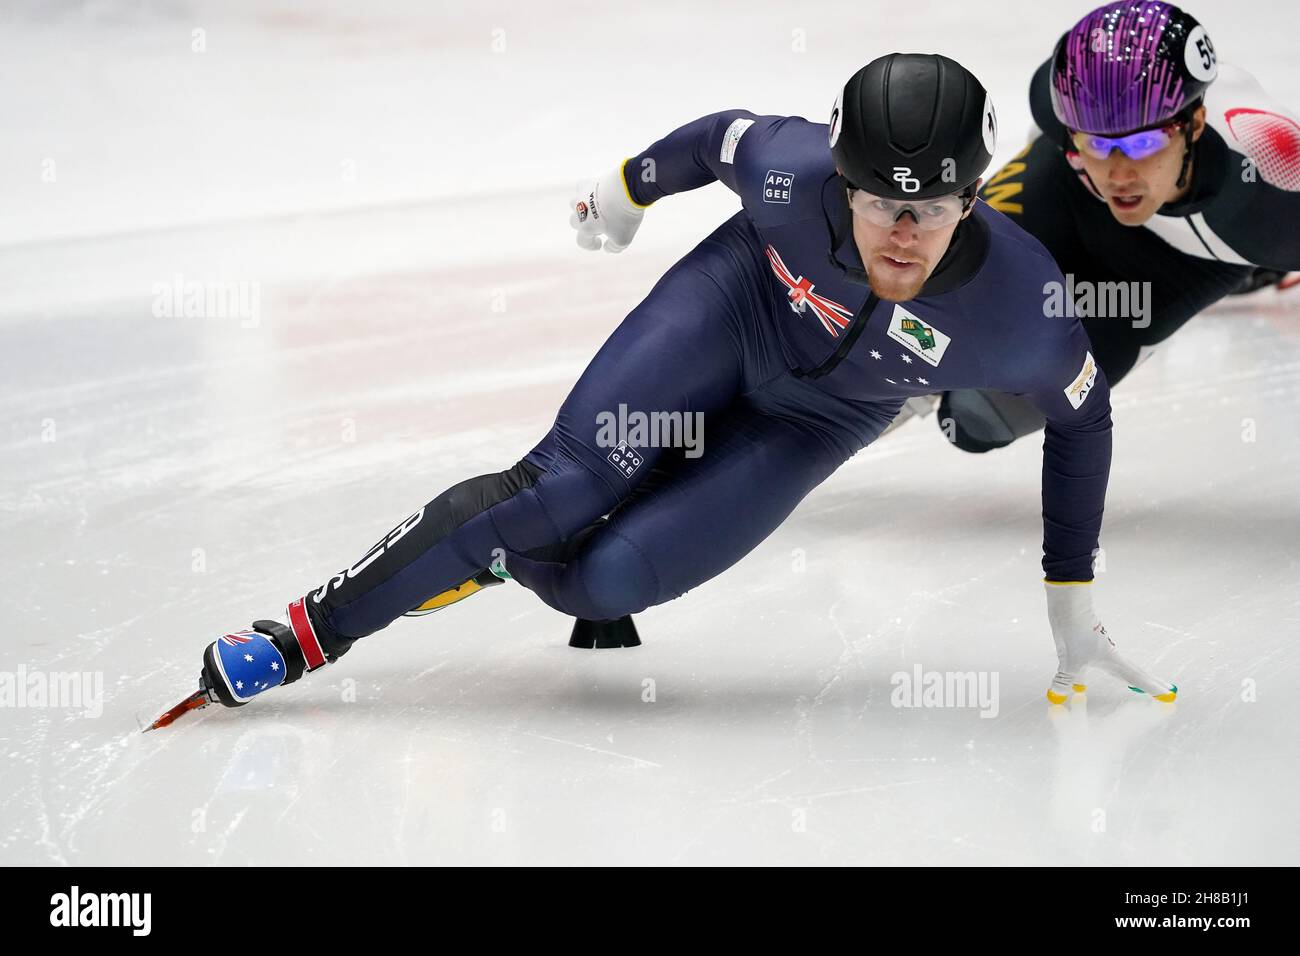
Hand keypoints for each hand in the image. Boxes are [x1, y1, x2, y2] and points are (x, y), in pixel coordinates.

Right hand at [570, 163, 644, 252]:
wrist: (628, 188)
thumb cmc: (624, 215)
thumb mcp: (624, 239)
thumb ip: (614, 248)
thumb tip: (607, 247)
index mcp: (586, 227)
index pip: (582, 241)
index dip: (591, 245)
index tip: (600, 243)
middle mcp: (580, 211)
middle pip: (574, 222)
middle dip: (585, 226)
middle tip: (599, 225)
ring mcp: (582, 196)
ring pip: (574, 204)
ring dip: (582, 208)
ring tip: (597, 208)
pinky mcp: (589, 182)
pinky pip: (582, 187)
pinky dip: (587, 191)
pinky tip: (597, 193)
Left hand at [1043, 581, 1176, 702]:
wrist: (1068, 605)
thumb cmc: (1074, 631)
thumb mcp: (1069, 660)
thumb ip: (1066, 679)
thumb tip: (1058, 694)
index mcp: (1112, 659)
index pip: (1137, 678)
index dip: (1152, 688)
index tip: (1169, 695)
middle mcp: (1111, 654)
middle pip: (1135, 672)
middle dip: (1150, 682)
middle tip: (1168, 690)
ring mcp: (1101, 648)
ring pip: (1120, 667)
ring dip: (1132, 677)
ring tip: (1140, 685)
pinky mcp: (1089, 643)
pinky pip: (1103, 662)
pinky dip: (1108, 671)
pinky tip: (1099, 675)